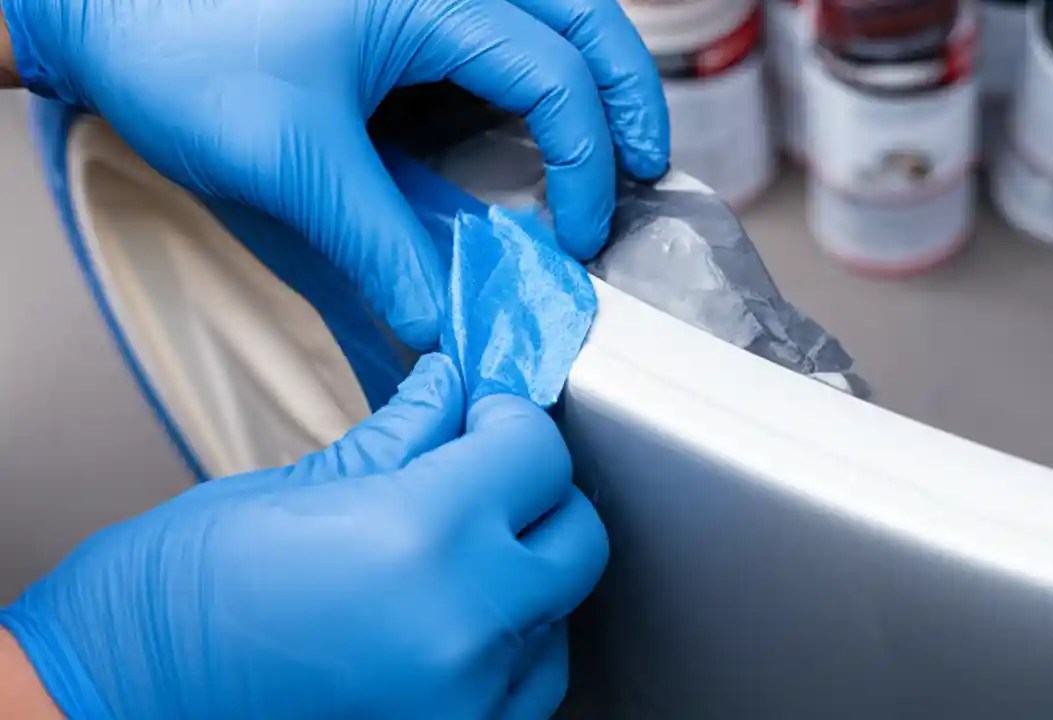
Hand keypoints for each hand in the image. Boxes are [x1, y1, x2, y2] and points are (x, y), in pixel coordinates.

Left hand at [0, 0, 668, 348]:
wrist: (100, 4)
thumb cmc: (177, 49)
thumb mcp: (289, 159)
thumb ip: (377, 243)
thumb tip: (438, 317)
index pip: (550, 75)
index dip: (581, 160)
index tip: (574, 233)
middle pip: (585, 12)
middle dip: (629, 91)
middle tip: (647, 163)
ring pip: (556, 1)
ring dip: (594, 66)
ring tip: (615, 134)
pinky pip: (507, 16)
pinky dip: (543, 59)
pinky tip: (541, 105)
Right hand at [0, 355, 608, 718]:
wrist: (119, 703)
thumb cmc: (179, 598)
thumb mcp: (294, 486)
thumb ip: (402, 435)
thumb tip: (454, 389)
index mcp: (420, 538)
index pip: (537, 453)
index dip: (512, 419)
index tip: (485, 414)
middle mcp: (463, 626)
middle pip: (577, 534)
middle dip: (537, 490)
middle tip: (483, 470)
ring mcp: (469, 701)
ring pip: (563, 612)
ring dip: (528, 570)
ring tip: (458, 551)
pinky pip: (532, 681)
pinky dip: (514, 642)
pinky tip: (457, 616)